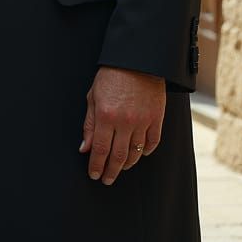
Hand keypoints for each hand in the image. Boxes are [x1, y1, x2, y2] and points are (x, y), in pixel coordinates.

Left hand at [80, 66, 164, 184]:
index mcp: (106, 116)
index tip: (94, 175)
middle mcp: (125, 122)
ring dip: (126, 164)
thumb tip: (85, 148)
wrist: (137, 61)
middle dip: (110, 171)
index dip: (96, 165)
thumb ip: (89, 124)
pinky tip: (139, 155)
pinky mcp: (157, 120)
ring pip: (136, 153)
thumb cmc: (110, 77)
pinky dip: (146, 152)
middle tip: (106, 179)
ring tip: (119, 168)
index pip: (100, 149)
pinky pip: (152, 143)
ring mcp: (143, 122)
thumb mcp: (93, 97)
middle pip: (118, 155)